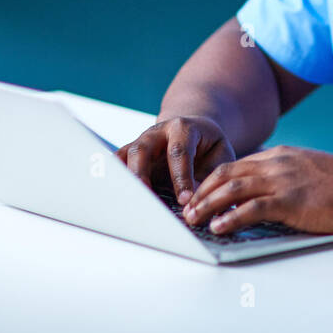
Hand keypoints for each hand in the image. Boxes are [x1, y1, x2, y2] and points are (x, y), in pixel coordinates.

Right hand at [117, 116, 235, 204]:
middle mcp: (157, 133)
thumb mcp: (218, 157)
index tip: (185, 200)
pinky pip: (116, 165)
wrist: (195, 131)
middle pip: (142, 151)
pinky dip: (114, 180)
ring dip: (125, 180)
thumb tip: (198, 204)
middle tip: (147, 201)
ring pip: (124, 158)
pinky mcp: (130, 155)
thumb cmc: (209, 147)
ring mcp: (140, 142)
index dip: (181, 177)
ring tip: (129, 203)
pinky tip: (116, 199)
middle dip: (142, 176)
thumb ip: (209, 177)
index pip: (178, 152)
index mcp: (183, 128)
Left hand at [183, 146, 332, 234]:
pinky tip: (219, 227)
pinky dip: (231, 217)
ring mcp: (283, 181)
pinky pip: (253, 208)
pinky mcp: (291, 200)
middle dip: (202, 192)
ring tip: (193, 219)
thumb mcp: (309, 170)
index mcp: (281, 157)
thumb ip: (287, 176)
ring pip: (233, 189)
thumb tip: (268, 194)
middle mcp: (277, 164)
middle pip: (227, 173)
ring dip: (208, 204)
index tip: (199, 195)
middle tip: (187, 209)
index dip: (212, 180)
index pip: (236, 165)